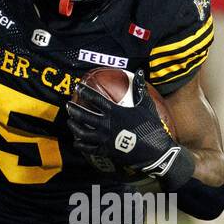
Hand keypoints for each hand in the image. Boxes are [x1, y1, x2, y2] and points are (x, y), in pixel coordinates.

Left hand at [65, 74, 191, 183]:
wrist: (154, 151)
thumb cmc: (151, 126)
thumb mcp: (146, 105)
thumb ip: (140, 89)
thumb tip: (140, 72)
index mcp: (115, 112)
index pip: (95, 99)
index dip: (85, 92)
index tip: (78, 87)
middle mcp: (106, 124)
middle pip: (84, 116)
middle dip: (74, 110)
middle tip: (68, 106)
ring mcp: (105, 139)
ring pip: (83, 132)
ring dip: (74, 126)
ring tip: (69, 122)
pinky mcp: (106, 151)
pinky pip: (89, 148)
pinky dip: (81, 144)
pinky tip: (76, 141)